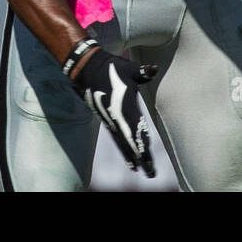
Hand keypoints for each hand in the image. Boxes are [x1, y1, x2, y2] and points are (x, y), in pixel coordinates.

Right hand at [69, 46, 157, 175]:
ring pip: (123, 143)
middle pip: (131, 142)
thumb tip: (152, 69)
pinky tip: (130, 160)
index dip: (142, 146)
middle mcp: (118, 118)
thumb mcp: (129, 68)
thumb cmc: (112, 67)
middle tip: (151, 173)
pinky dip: (124, 151)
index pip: (136, 131)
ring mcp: (111, 120)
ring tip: (142, 171)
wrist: (89, 69)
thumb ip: (141, 71)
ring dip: (133, 157)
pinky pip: (117, 139)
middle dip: (142, 157)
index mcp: (125, 107)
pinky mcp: (107, 121)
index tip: (148, 159)